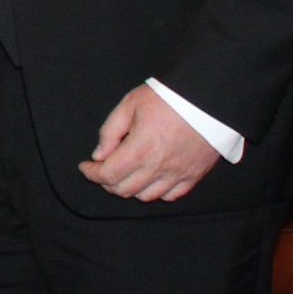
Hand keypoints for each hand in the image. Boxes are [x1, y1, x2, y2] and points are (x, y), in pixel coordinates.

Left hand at [82, 85, 220, 202]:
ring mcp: (178, 174)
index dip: (91, 174)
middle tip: (103, 169)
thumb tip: (99, 155)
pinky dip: (156, 192)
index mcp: (140, 150)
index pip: (108, 175)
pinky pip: (171, 195)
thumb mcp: (130, 105)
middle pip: (124, 190)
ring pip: (146, 196)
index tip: (85, 167)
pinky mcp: (194, 175)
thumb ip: (110, 132)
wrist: (207, 97)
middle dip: (107, 182)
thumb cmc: (167, 98)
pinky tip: (150, 179)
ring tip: (126, 174)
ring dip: (130, 188)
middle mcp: (158, 167)